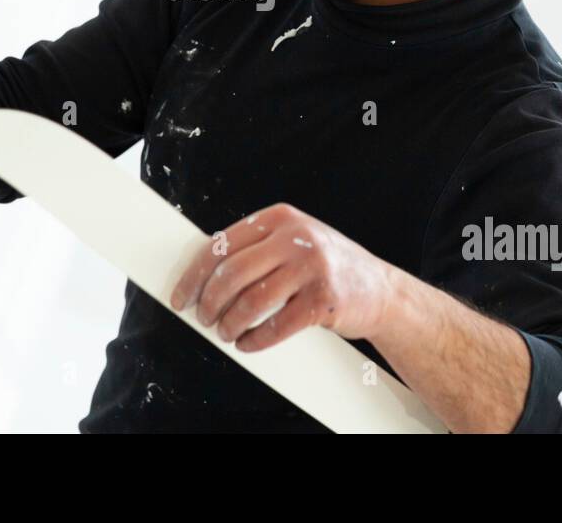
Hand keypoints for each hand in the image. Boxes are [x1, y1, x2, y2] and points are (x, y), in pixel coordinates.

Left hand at [169, 202, 395, 350]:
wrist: (381, 289)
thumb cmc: (326, 267)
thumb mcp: (294, 242)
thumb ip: (256, 248)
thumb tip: (202, 275)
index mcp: (280, 218)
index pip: (222, 245)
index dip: (194, 275)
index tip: (180, 296)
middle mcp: (296, 237)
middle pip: (232, 274)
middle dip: (209, 302)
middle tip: (204, 318)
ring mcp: (312, 268)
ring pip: (250, 302)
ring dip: (229, 324)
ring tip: (226, 332)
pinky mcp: (323, 300)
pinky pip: (275, 326)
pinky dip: (254, 340)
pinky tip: (247, 344)